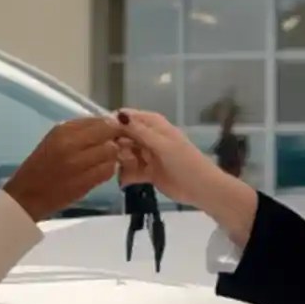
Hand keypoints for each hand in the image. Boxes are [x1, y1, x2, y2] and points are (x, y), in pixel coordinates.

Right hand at [3, 117, 120, 221]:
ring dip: (110, 155)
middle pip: (109, 136)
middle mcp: (72, 145)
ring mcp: (80, 165)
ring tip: (100, 158)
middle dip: (113, 139)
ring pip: (112, 153)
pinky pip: (108, 171)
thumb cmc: (41, 163)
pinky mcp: (86, 183)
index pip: (101, 122)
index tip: (111, 130)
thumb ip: (81, 128)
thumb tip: (110, 121)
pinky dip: (107, 169)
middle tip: (109, 144)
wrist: (28, 195)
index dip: (112, 125)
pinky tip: (97, 170)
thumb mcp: (55, 137)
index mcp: (63, 131)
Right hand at [115, 110, 254, 219]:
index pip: (127, 117)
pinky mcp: (147, 172)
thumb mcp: (162, 144)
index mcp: (153, 124)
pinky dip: (126, 176)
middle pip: (122, 136)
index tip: (103, 135)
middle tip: (124, 156)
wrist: (201, 188)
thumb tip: (118, 114)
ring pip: (124, 154)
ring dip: (122, 161)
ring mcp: (147, 155)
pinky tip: (124, 181)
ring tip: (129, 169)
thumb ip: (139, 130)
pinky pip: (129, 171)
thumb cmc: (184, 162)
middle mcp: (148, 137)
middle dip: (117, 146)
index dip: (114, 124)